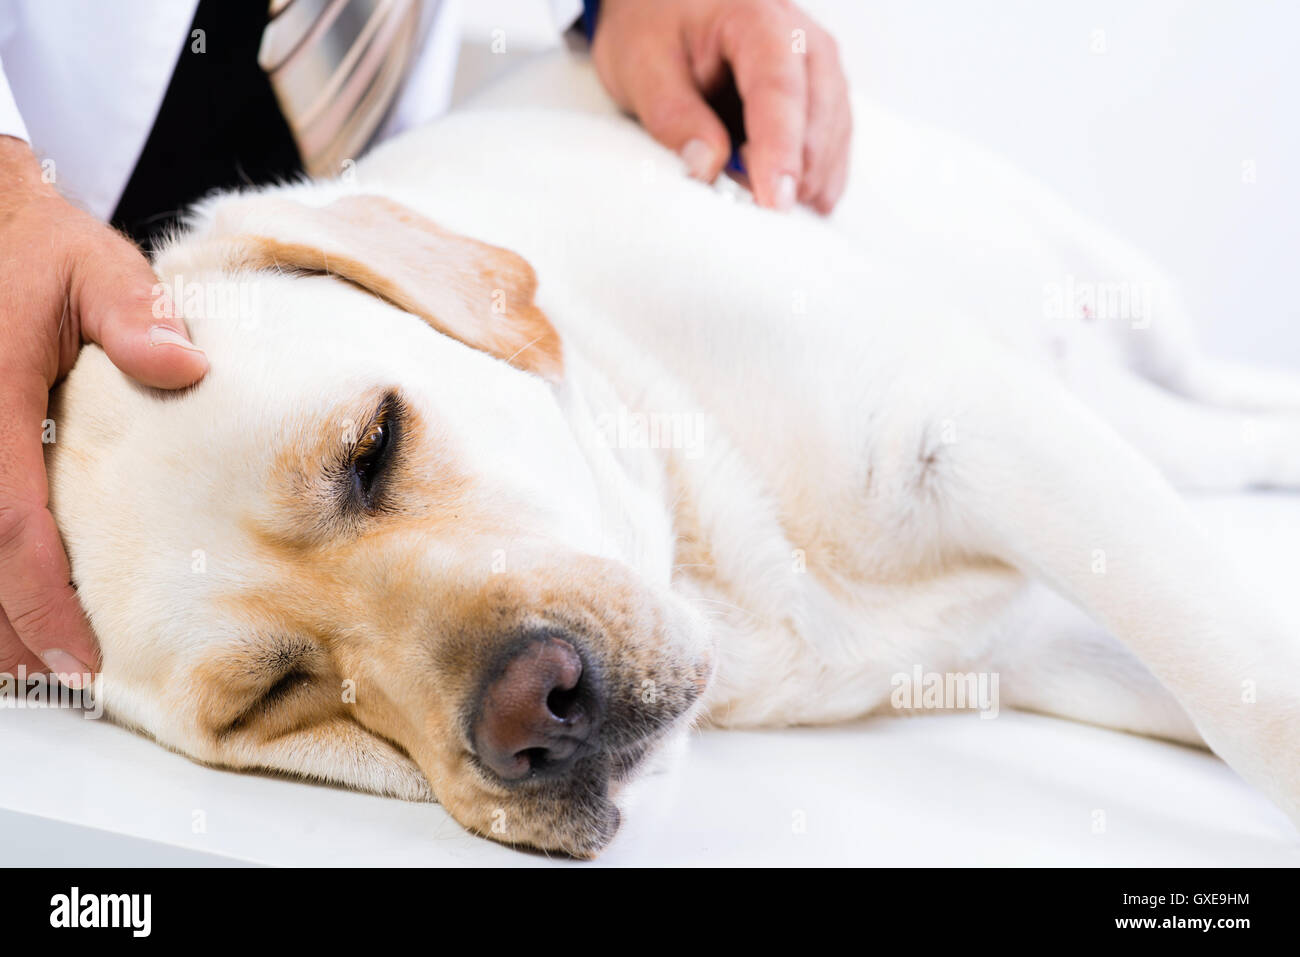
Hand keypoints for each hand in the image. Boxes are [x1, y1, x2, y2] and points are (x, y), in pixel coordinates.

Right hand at [0, 136, 207, 685]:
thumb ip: (135, 313)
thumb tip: (184, 366)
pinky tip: (8, 598)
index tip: (76, 654)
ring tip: (30, 661)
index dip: (38, 599)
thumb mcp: (94, 266)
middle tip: (62, 676)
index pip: (8, 525)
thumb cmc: (34, 247)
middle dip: (7, 629)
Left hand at [591, 0, 850, 212]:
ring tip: (771, 210)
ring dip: (809, 177)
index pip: (778, 89)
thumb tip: (708, 166)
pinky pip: (831, 140)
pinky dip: (817, 175)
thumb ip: (673, 115)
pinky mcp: (816, 95)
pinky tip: (803, 204)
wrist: (661, 7)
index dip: (780, 149)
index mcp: (755, 18)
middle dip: (798, 170)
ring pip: (833, 130)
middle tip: (763, 215)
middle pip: (819, 112)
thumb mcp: (642, 67)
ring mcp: (814, 66)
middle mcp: (799, 37)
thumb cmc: (653, 27)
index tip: (775, 200)